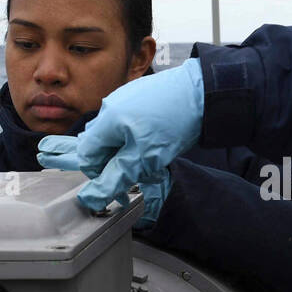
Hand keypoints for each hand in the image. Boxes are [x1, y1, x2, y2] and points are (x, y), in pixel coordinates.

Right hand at [37, 58, 202, 213]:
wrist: (203, 94)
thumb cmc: (175, 122)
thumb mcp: (144, 158)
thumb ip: (115, 178)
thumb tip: (91, 198)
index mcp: (106, 120)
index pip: (87, 156)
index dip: (100, 177)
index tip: (118, 190)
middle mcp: (110, 106)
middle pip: (100, 146)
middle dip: (116, 166)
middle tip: (139, 175)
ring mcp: (124, 98)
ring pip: (115, 136)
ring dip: (127, 154)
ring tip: (150, 160)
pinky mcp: (138, 96)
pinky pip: (127, 123)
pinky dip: (135, 139)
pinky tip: (154, 144)